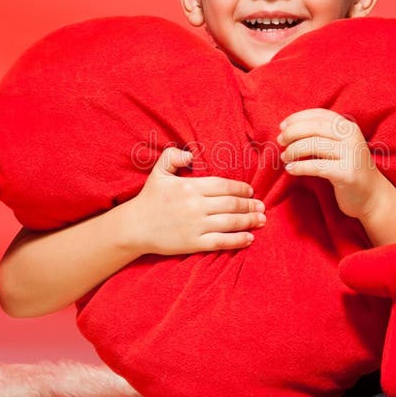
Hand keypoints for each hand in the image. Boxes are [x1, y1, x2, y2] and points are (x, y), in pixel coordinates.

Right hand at [121, 147, 265, 255]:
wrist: (134, 227)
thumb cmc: (148, 199)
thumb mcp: (158, 172)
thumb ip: (173, 156)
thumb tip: (191, 153)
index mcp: (190, 187)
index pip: (223, 186)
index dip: (241, 189)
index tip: (251, 191)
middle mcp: (196, 206)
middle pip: (231, 204)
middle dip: (250, 205)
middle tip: (262, 206)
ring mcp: (196, 225)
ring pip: (230, 222)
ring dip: (249, 221)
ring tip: (261, 220)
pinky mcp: (193, 243)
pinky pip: (221, 241)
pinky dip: (238, 240)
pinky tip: (249, 238)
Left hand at [277, 109, 382, 219]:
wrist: (371, 196)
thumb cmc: (347, 169)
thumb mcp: (338, 147)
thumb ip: (321, 135)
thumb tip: (288, 128)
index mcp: (348, 127)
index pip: (319, 115)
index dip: (298, 118)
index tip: (283, 126)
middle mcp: (351, 137)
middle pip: (314, 128)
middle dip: (293, 133)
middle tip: (280, 141)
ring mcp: (351, 155)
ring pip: (314, 145)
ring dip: (293, 150)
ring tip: (284, 157)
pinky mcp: (347, 174)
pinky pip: (317, 167)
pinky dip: (300, 167)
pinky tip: (290, 169)